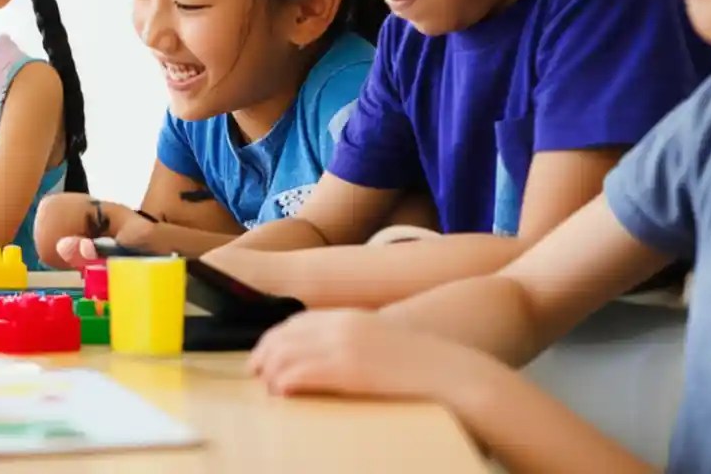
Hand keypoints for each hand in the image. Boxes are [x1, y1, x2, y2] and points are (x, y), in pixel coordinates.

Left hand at [248, 309, 489, 401]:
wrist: (454, 375)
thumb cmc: (424, 368)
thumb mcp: (385, 345)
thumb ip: (358, 346)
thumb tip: (335, 364)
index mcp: (352, 317)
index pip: (297, 321)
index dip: (274, 338)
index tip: (264, 356)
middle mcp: (343, 325)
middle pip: (285, 334)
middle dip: (264, 353)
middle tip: (255, 375)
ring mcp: (345, 345)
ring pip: (288, 353)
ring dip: (271, 371)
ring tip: (267, 389)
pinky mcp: (349, 369)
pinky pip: (304, 372)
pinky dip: (286, 382)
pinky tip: (280, 394)